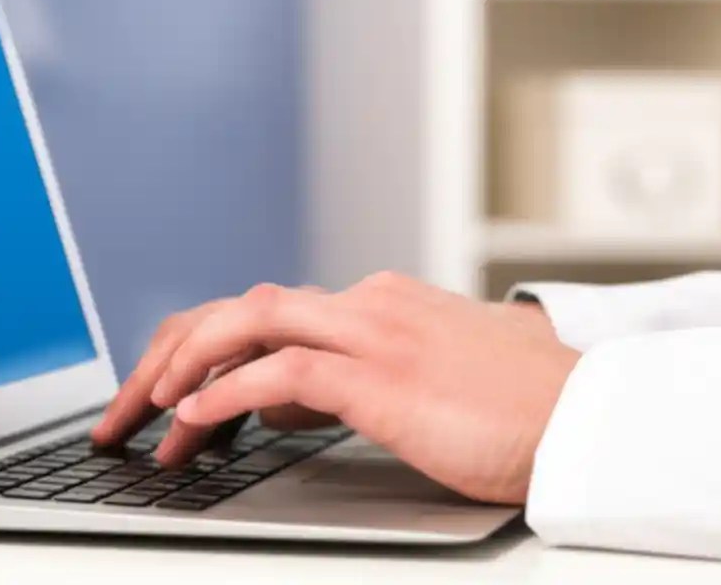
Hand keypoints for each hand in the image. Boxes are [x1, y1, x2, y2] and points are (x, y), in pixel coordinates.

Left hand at [92, 272, 580, 503]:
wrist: (590, 416)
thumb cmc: (522, 408)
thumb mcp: (429, 380)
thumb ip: (355, 378)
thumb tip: (290, 400)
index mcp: (379, 304)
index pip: (266, 312)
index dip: (204, 347)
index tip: (168, 389)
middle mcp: (368, 306)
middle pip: (242, 308)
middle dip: (172, 349)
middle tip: (129, 402)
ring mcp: (376, 335)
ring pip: (251, 324)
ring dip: (185, 368)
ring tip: (145, 413)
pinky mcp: (386, 377)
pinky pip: (284, 373)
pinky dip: (230, 392)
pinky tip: (195, 417)